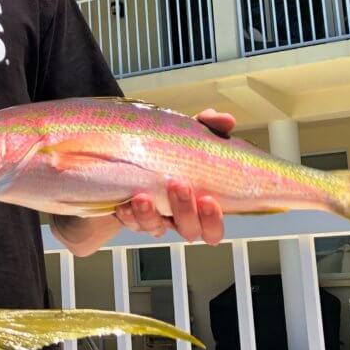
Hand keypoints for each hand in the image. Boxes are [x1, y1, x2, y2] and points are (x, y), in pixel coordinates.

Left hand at [114, 107, 235, 245]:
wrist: (130, 158)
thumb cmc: (171, 152)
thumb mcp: (189, 136)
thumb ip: (209, 126)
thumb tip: (225, 120)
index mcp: (198, 206)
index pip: (213, 228)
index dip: (213, 220)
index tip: (208, 199)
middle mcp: (177, 218)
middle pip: (188, 230)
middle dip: (184, 210)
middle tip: (178, 184)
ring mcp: (153, 219)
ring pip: (155, 228)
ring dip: (149, 214)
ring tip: (143, 196)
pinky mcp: (130, 216)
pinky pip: (129, 222)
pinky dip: (127, 215)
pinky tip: (124, 204)